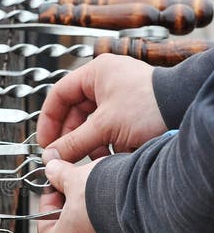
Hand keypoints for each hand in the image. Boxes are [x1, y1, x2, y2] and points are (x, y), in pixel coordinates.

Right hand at [36, 55, 166, 162]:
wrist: (186, 110)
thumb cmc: (150, 106)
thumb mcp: (104, 126)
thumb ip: (73, 142)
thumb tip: (51, 155)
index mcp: (96, 73)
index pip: (59, 94)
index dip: (49, 120)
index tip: (45, 142)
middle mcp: (107, 81)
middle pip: (75, 113)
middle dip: (71, 138)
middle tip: (63, 157)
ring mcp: (121, 97)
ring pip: (93, 124)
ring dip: (90, 144)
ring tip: (92, 159)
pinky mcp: (133, 113)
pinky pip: (110, 130)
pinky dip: (107, 145)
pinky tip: (109, 157)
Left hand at [37, 157, 136, 232]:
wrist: (149, 205)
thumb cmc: (104, 197)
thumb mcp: (75, 178)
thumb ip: (59, 174)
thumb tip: (52, 169)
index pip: (45, 227)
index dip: (49, 203)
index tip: (56, 187)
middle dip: (73, 210)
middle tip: (78, 190)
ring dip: (95, 219)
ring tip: (102, 196)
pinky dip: (115, 227)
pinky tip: (120, 208)